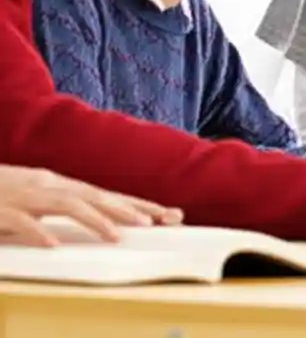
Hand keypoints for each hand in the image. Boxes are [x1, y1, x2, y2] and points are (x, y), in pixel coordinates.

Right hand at [0, 165, 182, 246]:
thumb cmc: (0, 193)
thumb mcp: (36, 197)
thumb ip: (64, 204)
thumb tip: (100, 216)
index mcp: (57, 184)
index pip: (104, 194)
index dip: (135, 204)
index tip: (165, 215)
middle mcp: (47, 185)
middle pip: (94, 195)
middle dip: (125, 208)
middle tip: (154, 222)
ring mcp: (24, 195)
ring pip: (65, 204)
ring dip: (93, 219)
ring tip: (116, 235)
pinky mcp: (1, 209)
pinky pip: (21, 222)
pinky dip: (38, 232)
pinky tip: (53, 244)